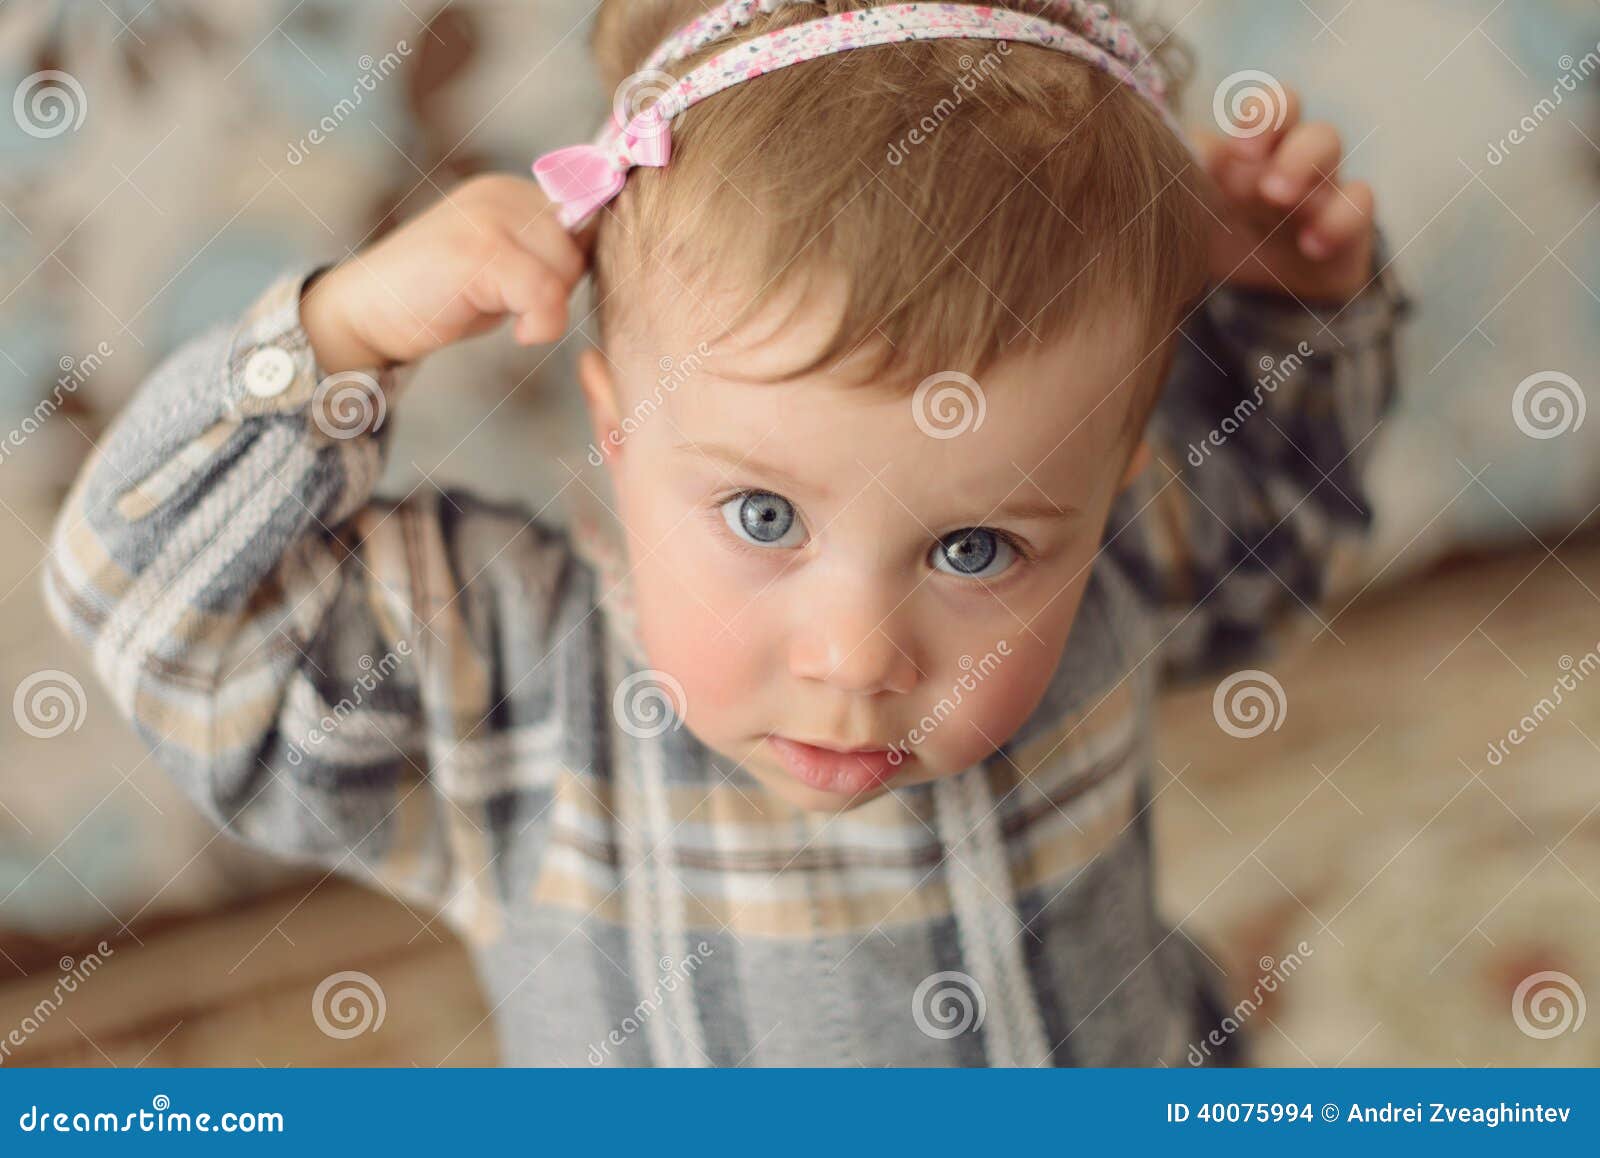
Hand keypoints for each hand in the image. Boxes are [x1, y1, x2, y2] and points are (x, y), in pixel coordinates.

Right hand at [300, 174, 590, 372]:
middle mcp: (502, 192)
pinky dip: (542, 325)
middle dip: (561, 287)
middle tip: (517, 306)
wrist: (365, 313)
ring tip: (505, 312)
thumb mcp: (503, 267)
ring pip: (567, 269)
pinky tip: (517, 332)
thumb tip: (608, 254)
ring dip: (548, 307)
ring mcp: (488, 218)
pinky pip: (546, 294)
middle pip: (583, 245)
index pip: (589, 217)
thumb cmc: (439, 298)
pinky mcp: (479, 251)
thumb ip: (545, 254)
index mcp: (511, 191)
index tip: (552, 293)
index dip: (579, 265)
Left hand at [1194, 85, 1375, 303]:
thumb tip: (1167, 144)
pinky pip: (1360, 204)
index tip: (1236, 147)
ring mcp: (1324, 186)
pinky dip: (1339, 220)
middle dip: (1281, 135)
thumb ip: (1182, 176)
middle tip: (1251, 165)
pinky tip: (1312, 244)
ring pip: (1328, 145)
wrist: (1263, 290)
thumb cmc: (1225, 232)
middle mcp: (1293, 155)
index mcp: (1257, 145)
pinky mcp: (1349, 223)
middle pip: (1297, 114)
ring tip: (1277, 197)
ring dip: (1303, 164)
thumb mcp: (1196, 207)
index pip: (1270, 105)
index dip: (1259, 114)